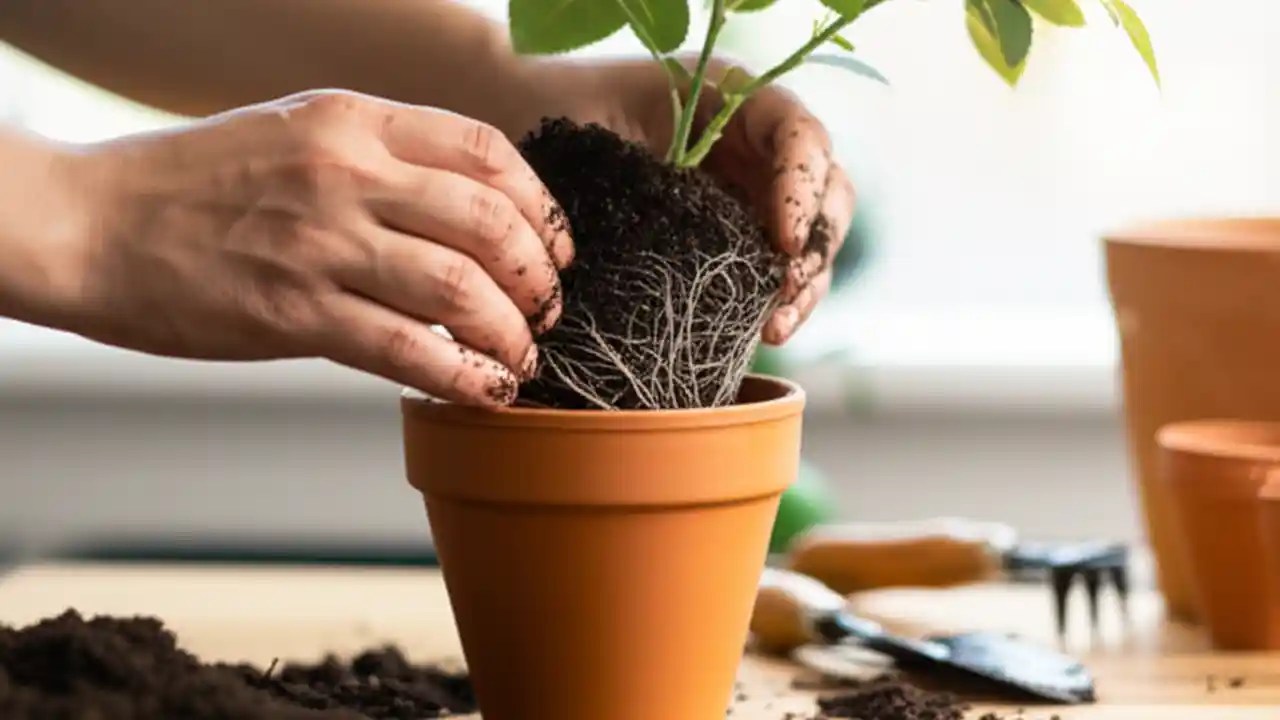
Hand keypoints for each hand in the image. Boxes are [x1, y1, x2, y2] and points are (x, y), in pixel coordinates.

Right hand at [60, 91, 572, 405]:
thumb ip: (380, 162)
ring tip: (522, 357)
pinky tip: (484, 389)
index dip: (540, 204)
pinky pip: (407, 349)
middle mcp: (344, 173)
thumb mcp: (295, 136)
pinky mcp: (293, 314)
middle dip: (538, 275)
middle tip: (546, 310)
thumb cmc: (194, 185)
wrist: (92, 224)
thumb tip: (467, 217)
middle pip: (489, 221)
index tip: (555, 246)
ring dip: (511, 332)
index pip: (483, 149)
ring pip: (459, 288)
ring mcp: (320, 243)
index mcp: (351, 121)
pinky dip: (462, 374)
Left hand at [547, 59, 854, 344]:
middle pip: (827, 189)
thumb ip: (645, 166)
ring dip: (807, 283)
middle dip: (816, 242)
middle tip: (787, 286)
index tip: (782, 237)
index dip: (803, 185)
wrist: (530, 124)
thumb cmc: (562, 113)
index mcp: (733, 99)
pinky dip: (780, 301)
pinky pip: (777, 269)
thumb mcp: (600, 125)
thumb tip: (679, 233)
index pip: (799, 134)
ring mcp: (750, 192)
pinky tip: (764, 331)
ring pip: (811, 237)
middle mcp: (755, 145)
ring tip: (776, 326)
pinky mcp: (736, 237)